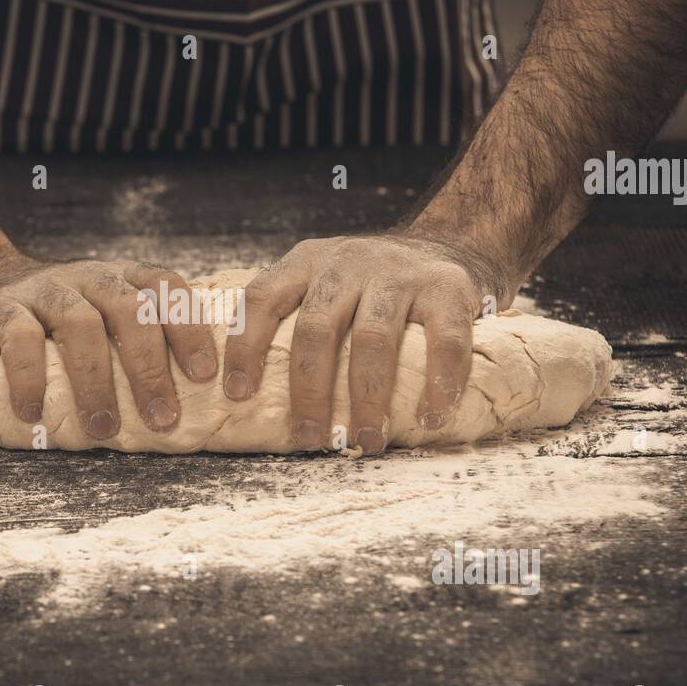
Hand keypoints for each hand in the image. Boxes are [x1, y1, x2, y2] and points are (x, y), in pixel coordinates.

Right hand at [0, 254, 218, 438]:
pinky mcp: (0, 308)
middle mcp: (89, 277)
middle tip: (162, 419)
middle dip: (150, 368)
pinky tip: (33, 413)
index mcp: (122, 279)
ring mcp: (44, 289)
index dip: (191, 328)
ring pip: (80, 323)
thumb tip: (185, 412)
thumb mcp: (100, 319)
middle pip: (131, 311)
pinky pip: (20, 338)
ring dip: (96, 381)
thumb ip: (132, 346)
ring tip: (103, 428)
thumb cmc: (54, 321)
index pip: (168, 289)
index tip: (206, 377)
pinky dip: (29, 377)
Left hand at [221, 232, 510, 454]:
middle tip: (309, 438)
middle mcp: (348, 262)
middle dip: (309, 391)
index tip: (238, 395)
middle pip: (316, 328)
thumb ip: (296, 320)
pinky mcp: (448, 288)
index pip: (262, 299)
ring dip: (368, 398)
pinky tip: (431, 417)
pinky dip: (439, 384)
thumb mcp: (325, 283)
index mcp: (307, 262)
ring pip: (372, 339)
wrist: (448, 245)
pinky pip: (443, 342)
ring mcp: (399, 272)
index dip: (244, 346)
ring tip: (368, 440)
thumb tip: (252, 400)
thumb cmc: (373, 287)